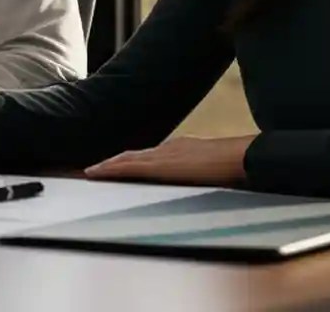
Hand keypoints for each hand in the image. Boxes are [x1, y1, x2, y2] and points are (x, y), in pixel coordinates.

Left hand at [84, 136, 254, 186]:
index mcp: (180, 150)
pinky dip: (110, 169)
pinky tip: (96, 172)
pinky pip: (127, 166)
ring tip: (90, 172)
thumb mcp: (214, 170)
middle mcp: (167, 149)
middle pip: (133, 155)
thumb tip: (206, 181)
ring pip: (126, 159)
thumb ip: (204, 173)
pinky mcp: (159, 166)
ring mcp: (162, 155)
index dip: (131, 160)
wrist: (240, 157)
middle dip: (114, 162)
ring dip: (107, 165)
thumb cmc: (234, 166)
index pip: (149, 156)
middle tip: (94, 169)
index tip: (117, 166)